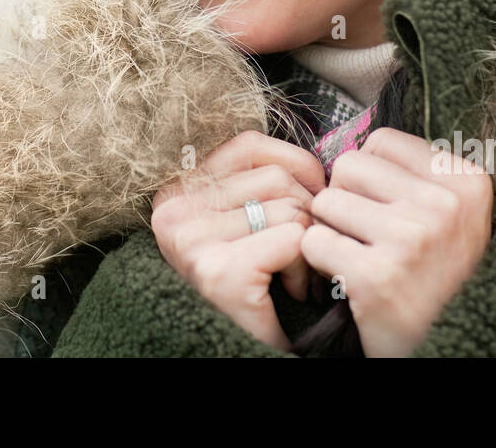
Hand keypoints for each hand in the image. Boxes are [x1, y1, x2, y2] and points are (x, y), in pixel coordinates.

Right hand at [150, 129, 326, 351]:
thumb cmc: (251, 281)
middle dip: (306, 212)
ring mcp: (192, 240)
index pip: (251, 146)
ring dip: (307, 243)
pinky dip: (304, 267)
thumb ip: (260, 177)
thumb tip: (323, 156)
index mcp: (175, 189)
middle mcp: (172, 210)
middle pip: (276, 177)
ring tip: (292, 271)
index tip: (302, 205)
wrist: (239, 349)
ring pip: (291, 208)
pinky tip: (291, 289)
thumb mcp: (242, 215)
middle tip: (299, 251)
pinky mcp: (220, 271)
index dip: (294, 170)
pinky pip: (294, 240)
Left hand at [299, 127, 493, 356]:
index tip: (388, 207)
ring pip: (326, 201)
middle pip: (348, 165)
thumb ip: (412, 170)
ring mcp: (412, 239)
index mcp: (467, 180)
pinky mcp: (377, 276)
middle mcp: (445, 205)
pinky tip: (346, 277)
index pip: (382, 140)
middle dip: (345, 197)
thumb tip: (352, 134)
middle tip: (367, 234)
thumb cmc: (435, 271)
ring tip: (357, 254)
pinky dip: (319, 261)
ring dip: (330, 228)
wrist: (449, 345)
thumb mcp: (450, 212)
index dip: (371, 174)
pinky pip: (313, 241)